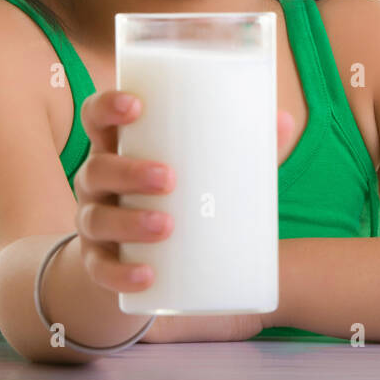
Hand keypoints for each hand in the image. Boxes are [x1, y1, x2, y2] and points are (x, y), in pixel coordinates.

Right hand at [0, 108, 297, 340]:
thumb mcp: (201, 168)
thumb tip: (285, 121)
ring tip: (166, 225)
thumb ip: (242, 146)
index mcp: (117, 148)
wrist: (142, 254)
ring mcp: (94, 223)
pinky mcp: (99, 263)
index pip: (96, 118)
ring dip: (127, 221)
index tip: (136, 105)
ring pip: (95, 219)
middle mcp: (97, 183)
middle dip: (128, 171)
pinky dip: (121, 273)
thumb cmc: (178, 193)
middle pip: (97, 169)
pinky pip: (101, 270)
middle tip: (168, 177)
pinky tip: (147, 275)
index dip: (107, 107)